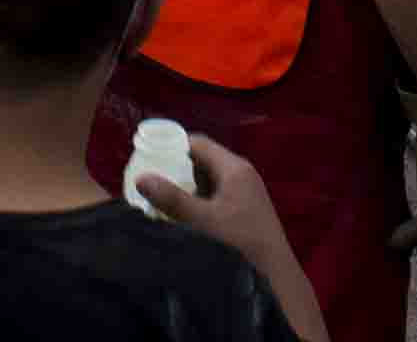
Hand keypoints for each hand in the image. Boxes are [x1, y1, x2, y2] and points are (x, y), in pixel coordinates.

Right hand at [129, 125, 286, 266]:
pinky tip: (185, 217)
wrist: (276, 273)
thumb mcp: (204, 220)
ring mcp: (245, 191)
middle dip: (177, 170)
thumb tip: (141, 178)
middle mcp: (241, 173)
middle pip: (202, 160)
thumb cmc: (240, 241)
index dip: (172, 147)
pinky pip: (217, 194)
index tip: (149, 160)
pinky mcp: (245, 208)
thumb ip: (173, 199)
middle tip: (152, 182)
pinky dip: (199, 200)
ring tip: (163, 200)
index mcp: (233, 167)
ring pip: (209, 179)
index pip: (197, 144)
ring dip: (188, 188)